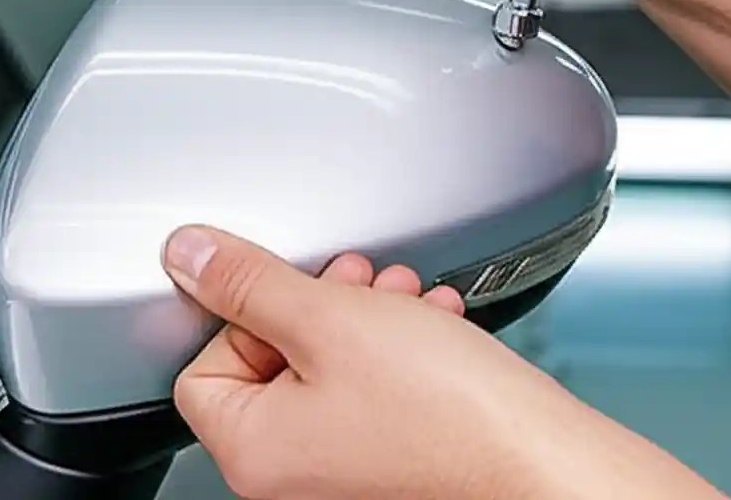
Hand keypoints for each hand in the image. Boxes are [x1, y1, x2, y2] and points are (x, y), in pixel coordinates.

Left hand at [161, 225, 727, 498]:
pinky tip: (431, 326)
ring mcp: (344, 470)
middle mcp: (293, 474)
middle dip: (317, 305)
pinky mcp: (393, 458)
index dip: (245, 315)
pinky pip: (375, 390)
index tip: (287, 289)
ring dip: (365, 319)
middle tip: (354, 284)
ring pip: (331, 369)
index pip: (203, 367)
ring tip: (402, 300)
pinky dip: (399, 348)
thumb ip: (248, 283)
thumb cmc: (449, 413)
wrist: (541, 459)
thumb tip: (189, 257)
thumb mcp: (329, 319)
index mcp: (255, 451)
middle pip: (271, 363)